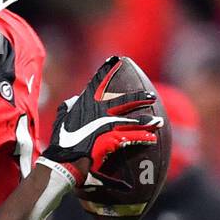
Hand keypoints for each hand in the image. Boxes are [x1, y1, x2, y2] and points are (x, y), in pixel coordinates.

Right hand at [40, 55, 161, 186]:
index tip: (115, 59)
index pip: (98, 83)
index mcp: (86, 105)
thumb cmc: (61, 143)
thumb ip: (67, 107)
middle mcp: (98, 111)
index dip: (106, 70)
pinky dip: (142, 138)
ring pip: (131, 121)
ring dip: (146, 122)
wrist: (63, 161)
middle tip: (151, 97)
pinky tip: (152, 138)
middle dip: (139, 98)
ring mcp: (105, 124)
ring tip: (158, 122)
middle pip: (123, 101)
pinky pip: (130, 137)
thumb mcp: (61, 120)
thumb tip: (72, 100)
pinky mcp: (110, 138)